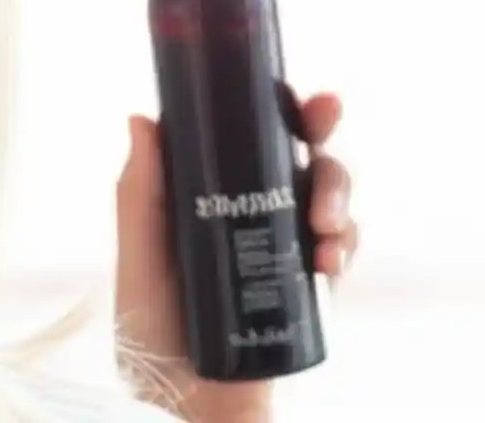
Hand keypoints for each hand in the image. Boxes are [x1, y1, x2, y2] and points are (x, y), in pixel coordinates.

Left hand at [114, 93, 356, 422]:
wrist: (187, 394)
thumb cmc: (153, 323)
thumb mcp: (140, 253)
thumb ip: (141, 191)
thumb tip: (142, 117)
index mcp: (206, 185)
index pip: (243, 129)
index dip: (275, 103)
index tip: (296, 92)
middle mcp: (248, 202)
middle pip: (298, 148)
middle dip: (321, 130)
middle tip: (323, 123)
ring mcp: (281, 238)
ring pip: (329, 190)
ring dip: (337, 193)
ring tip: (322, 224)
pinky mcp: (306, 278)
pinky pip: (342, 245)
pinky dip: (345, 244)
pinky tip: (327, 261)